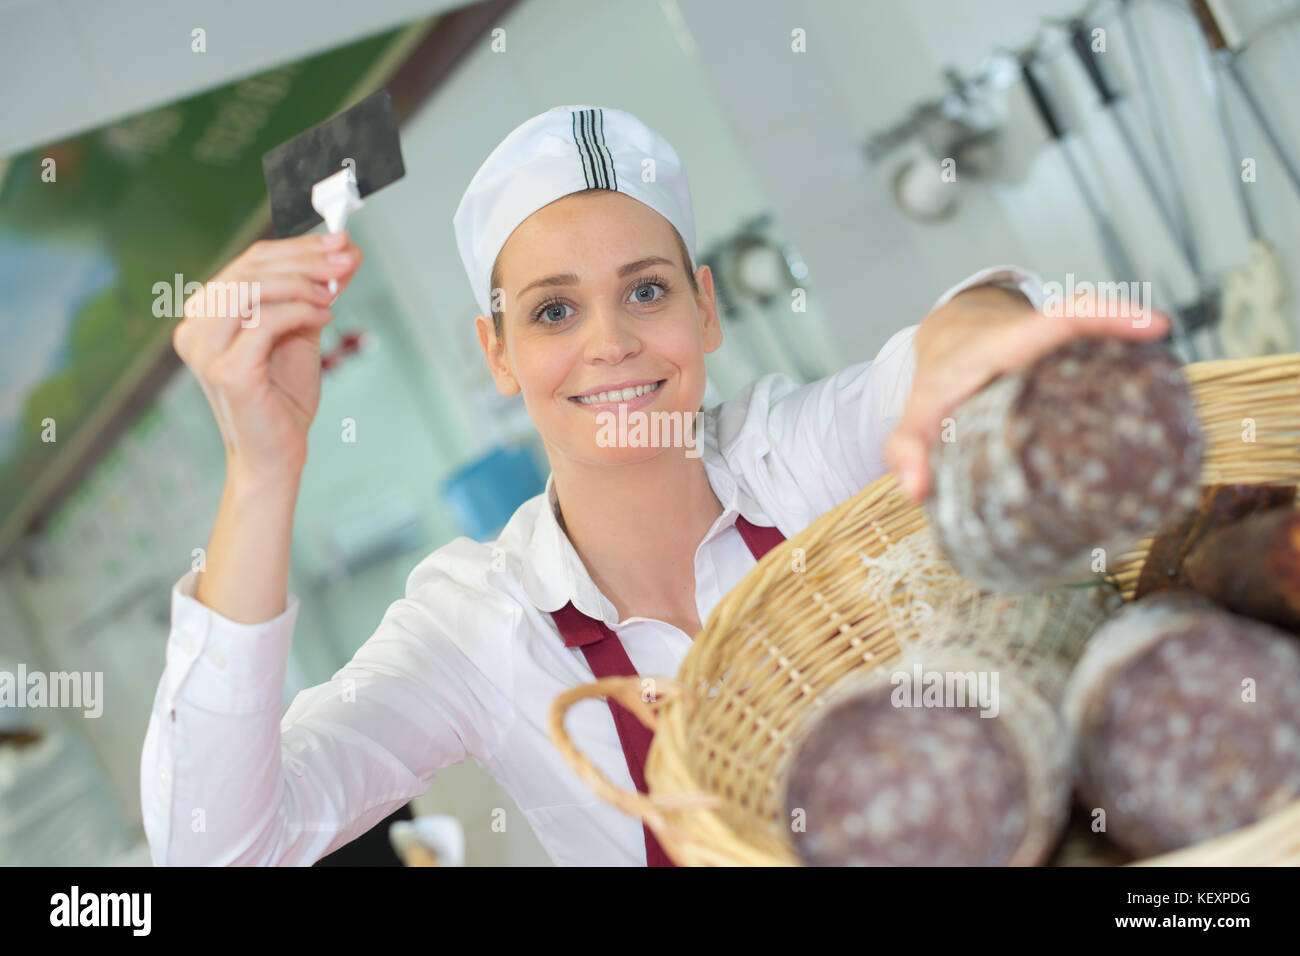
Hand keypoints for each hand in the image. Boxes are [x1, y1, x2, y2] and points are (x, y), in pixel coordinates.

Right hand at [171, 231, 362, 483]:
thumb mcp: (303, 334)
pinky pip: (264, 323)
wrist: (276, 457)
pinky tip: (325, 317)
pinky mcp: (225, 371)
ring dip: (302, 283)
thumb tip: (346, 253)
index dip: (297, 247)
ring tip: (335, 293)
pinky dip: (300, 313)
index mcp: (206, 314)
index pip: (249, 262)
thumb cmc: (283, 401)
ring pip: (252, 290)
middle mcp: (194, 328)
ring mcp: (203, 350)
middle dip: (305, 259)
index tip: (339, 241)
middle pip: (250, 270)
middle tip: (346, 257)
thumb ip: (317, 293)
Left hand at [884, 284, 1171, 501]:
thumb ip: (906, 449)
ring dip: (1133, 352)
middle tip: (1160, 342)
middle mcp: (1035, 335)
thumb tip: (917, 492)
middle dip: (1125, 326)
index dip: (1105, 318)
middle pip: (1087, 320)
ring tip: (1169, 386)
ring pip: (1099, 337)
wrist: (946, 343)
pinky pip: (1099, 349)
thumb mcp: (916, 415)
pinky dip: (1124, 364)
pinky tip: (1154, 396)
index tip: (1153, 325)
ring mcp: (1055, 343)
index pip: (1058, 320)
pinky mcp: (1067, 353)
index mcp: (1002, 346)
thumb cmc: (938, 383)